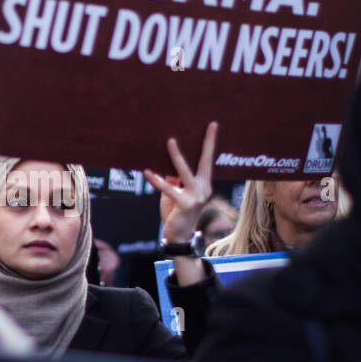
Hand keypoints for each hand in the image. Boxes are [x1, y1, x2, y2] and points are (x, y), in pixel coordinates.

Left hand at [143, 121, 218, 242]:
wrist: (178, 236)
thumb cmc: (176, 212)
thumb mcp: (174, 192)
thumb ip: (173, 177)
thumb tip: (167, 161)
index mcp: (204, 184)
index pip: (207, 160)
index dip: (210, 143)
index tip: (213, 125)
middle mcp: (204, 189)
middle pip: (205, 162)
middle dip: (207, 143)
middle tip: (209, 125)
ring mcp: (196, 197)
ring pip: (185, 172)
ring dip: (177, 156)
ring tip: (170, 141)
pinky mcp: (185, 204)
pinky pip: (169, 189)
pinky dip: (157, 180)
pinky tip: (147, 172)